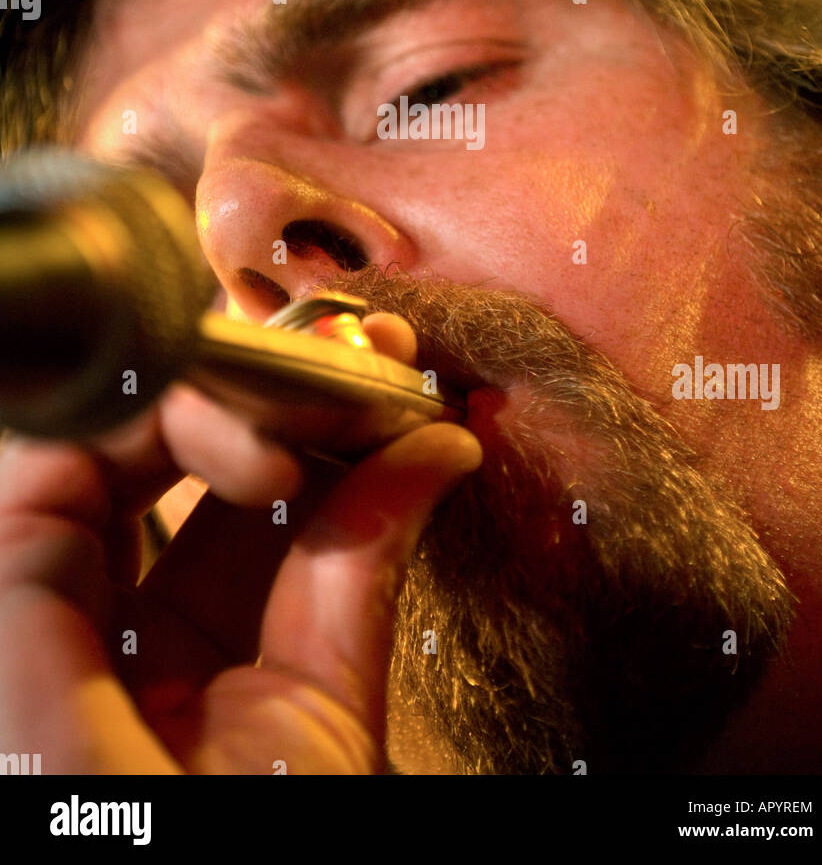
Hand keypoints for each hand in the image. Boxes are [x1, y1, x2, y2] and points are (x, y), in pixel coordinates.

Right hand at [0, 313, 481, 773]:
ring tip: (319, 387)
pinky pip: (58, 455)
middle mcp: (116, 617)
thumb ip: (358, 565)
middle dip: (279, 386)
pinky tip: (257, 440)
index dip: (321, 430)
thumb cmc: (253, 836)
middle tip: (366, 345)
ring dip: (226, 389)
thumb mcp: (320, 704)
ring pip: (122, 435)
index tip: (396, 377)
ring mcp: (55, 596)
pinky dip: (156, 418)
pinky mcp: (8, 579)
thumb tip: (439, 445)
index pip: (252, 505)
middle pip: (186, 457)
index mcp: (190, 650)